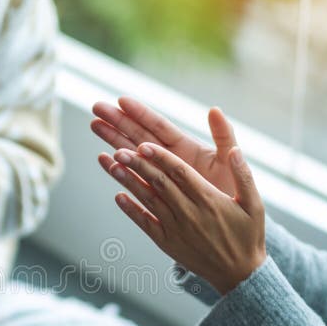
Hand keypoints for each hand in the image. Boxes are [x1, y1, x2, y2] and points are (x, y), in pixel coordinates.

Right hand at [92, 97, 237, 196]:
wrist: (229, 225)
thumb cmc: (232, 190)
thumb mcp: (229, 160)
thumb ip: (223, 135)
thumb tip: (214, 109)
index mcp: (185, 147)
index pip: (158, 126)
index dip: (140, 113)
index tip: (121, 100)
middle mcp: (168, 159)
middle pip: (138, 135)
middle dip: (118, 121)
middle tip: (96, 108)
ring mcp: (159, 176)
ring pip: (131, 155)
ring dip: (112, 140)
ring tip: (94, 127)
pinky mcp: (154, 195)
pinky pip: (133, 180)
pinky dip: (119, 171)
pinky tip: (104, 161)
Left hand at [103, 142, 265, 294]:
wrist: (238, 274)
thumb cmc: (248, 235)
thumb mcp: (255, 205)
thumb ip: (244, 175)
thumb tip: (236, 150)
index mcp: (209, 200)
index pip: (180, 172)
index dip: (160, 157)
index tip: (144, 145)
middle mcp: (189, 213)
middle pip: (159, 183)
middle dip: (138, 165)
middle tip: (120, 149)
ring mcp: (175, 229)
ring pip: (148, 200)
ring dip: (129, 182)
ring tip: (112, 165)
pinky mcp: (167, 243)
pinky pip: (145, 224)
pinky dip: (131, 210)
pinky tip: (118, 196)